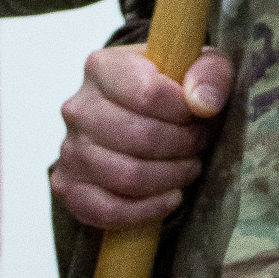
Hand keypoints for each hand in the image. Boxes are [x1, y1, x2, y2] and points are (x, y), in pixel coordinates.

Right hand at [52, 40, 233, 227]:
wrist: (138, 118)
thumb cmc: (170, 90)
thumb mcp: (198, 66)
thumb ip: (209, 72)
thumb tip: (203, 103)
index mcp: (102, 67)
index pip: (148, 93)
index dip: (184, 112)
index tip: (197, 116)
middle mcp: (78, 107)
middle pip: (140, 137)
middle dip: (183, 146)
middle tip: (198, 145)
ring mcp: (69, 149)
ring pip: (128, 176)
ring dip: (171, 177)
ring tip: (188, 167)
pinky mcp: (69, 186)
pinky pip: (108, 210)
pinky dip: (147, 210)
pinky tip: (170, 197)